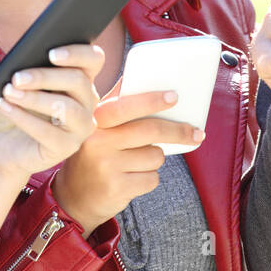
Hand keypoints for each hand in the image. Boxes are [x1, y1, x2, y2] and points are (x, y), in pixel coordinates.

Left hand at [0, 44, 101, 185]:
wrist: (2, 141)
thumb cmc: (14, 103)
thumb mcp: (18, 80)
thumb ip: (28, 65)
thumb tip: (26, 58)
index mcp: (81, 77)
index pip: (94, 59)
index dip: (77, 53)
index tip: (51, 53)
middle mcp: (88, 101)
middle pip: (78, 81)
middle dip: (44, 77)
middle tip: (16, 77)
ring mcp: (82, 126)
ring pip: (67, 107)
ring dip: (34, 98)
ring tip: (8, 93)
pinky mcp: (68, 147)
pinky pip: (48, 132)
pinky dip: (23, 117)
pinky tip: (5, 107)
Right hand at [52, 80, 204, 235]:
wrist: (74, 196)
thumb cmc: (94, 152)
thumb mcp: (97, 125)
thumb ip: (116, 102)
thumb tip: (139, 74)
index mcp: (96, 120)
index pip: (126, 105)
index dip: (152, 100)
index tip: (175, 96)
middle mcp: (98, 140)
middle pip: (150, 130)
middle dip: (179, 132)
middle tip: (197, 133)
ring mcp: (106, 165)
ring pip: (155, 156)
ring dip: (154, 158)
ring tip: (135, 162)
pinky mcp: (116, 188)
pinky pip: (152, 179)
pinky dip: (148, 178)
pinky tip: (131, 178)